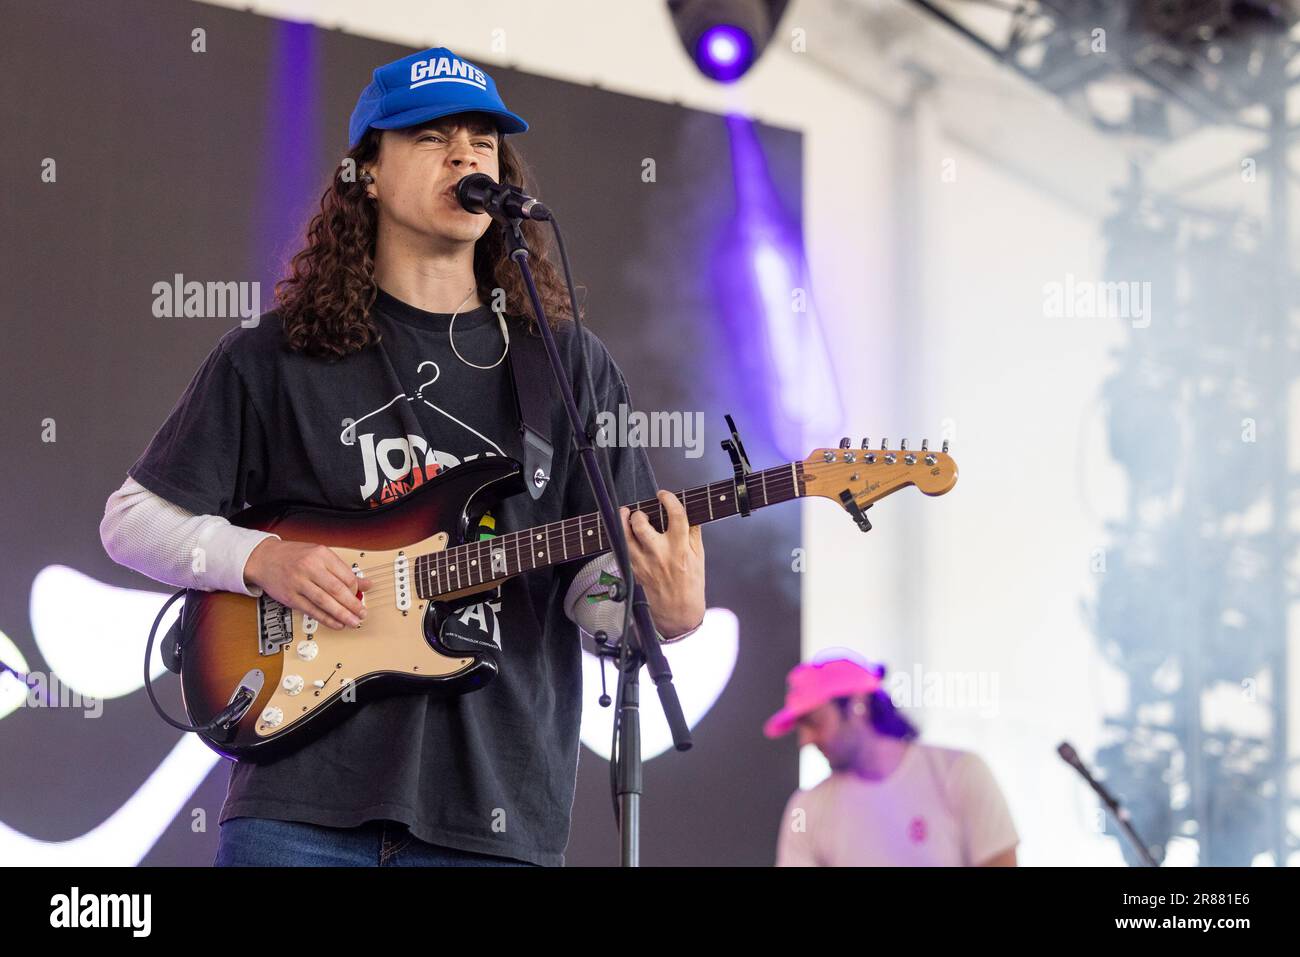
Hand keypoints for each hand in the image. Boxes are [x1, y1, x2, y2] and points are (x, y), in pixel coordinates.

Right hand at [244, 538, 372, 629]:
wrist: (264, 558)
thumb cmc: (293, 556)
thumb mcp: (319, 555)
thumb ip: (343, 570)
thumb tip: (366, 583)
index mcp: (321, 555)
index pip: (346, 575)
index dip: (356, 590)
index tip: (360, 597)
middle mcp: (310, 567)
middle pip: (337, 590)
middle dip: (352, 605)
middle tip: (362, 614)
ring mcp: (298, 583)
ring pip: (325, 602)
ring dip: (342, 615)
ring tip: (353, 622)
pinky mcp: (290, 597)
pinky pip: (311, 611)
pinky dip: (326, 619)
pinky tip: (336, 624)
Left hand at [619, 490, 704, 638]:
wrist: (678, 612)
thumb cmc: (691, 584)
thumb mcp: (699, 556)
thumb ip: (693, 533)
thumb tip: (688, 511)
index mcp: (681, 548)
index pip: (675, 515)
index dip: (669, 499)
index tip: (663, 495)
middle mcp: (661, 554)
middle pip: (642, 524)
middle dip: (640, 513)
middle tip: (643, 511)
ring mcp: (644, 563)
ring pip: (625, 536)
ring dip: (623, 521)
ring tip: (626, 514)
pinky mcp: (634, 570)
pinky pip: (622, 549)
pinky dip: (622, 538)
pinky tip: (625, 533)